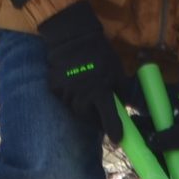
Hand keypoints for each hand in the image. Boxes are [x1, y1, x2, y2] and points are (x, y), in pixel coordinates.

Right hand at [38, 3, 127, 143]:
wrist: (73, 36)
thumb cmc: (100, 53)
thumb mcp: (117, 70)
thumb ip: (121, 90)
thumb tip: (123, 106)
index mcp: (100, 91)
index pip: (109, 118)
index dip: (114, 131)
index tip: (117, 141)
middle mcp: (82, 95)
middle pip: (87, 118)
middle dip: (94, 119)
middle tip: (99, 113)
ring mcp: (66, 91)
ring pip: (74, 110)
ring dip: (82, 108)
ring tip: (86, 96)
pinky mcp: (54, 87)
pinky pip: (63, 99)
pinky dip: (69, 97)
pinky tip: (74, 85)